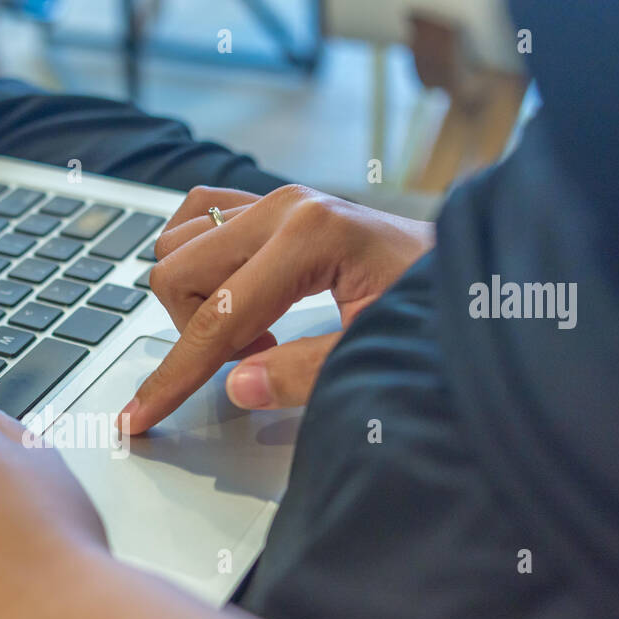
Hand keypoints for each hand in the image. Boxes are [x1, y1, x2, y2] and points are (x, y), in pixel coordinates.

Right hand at [120, 185, 433, 432]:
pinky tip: (241, 296)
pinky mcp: (278, 205)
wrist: (480, 272)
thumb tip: (240, 385)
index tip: (138, 418)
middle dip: (194, 332)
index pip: (216, 321)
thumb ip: (306, 374)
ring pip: (181, 245)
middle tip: (253, 358)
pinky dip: (201, 262)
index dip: (173, 378)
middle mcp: (286, 207)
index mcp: (309, 238)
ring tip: (257, 330)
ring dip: (199, 298)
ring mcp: (279, 200)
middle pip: (179, 273)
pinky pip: (201, 217)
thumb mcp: (375, 353)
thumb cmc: (440, 308)